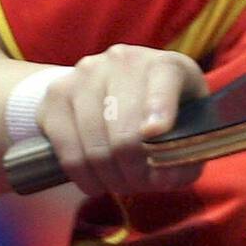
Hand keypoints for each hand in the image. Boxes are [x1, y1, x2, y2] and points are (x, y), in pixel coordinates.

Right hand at [36, 45, 209, 197]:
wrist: (113, 86)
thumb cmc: (161, 111)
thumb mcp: (189, 123)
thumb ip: (186, 151)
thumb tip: (166, 176)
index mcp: (165, 64)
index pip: (164, 80)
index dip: (159, 107)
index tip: (154, 133)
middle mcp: (123, 60)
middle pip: (126, 128)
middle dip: (137, 170)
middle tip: (143, 184)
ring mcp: (86, 74)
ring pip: (95, 144)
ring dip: (111, 177)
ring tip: (123, 184)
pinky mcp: (57, 93)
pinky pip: (67, 149)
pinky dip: (84, 176)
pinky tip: (98, 181)